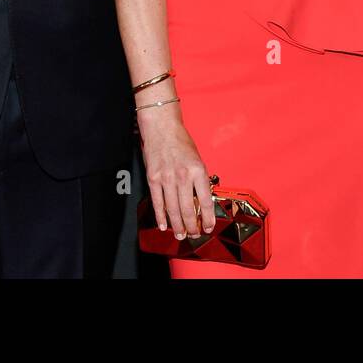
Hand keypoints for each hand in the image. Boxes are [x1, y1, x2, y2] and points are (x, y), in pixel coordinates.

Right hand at [136, 106, 215, 239]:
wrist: (162, 128)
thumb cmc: (181, 141)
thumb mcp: (198, 159)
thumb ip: (200, 179)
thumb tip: (202, 200)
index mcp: (198, 170)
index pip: (205, 201)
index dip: (208, 218)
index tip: (208, 227)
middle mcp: (183, 176)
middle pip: (189, 209)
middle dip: (192, 226)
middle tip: (194, 235)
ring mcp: (167, 178)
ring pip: (173, 209)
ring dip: (178, 226)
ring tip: (181, 235)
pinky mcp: (153, 179)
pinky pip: (158, 202)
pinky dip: (161, 216)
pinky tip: (164, 225)